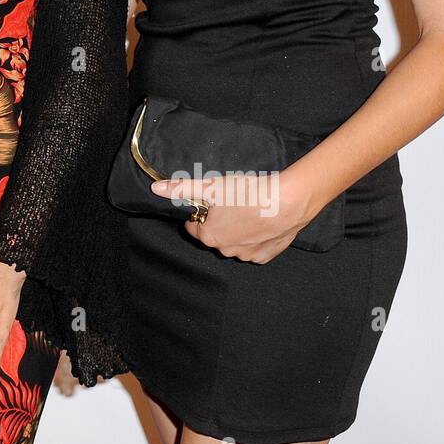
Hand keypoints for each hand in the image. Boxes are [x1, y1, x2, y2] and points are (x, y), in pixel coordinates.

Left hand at [149, 167, 316, 262]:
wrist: (287, 203)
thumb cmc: (248, 194)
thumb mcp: (211, 187)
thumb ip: (182, 189)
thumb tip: (156, 188)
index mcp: (209, 236)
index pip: (194, 225)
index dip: (201, 211)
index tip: (212, 200)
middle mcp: (225, 250)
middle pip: (214, 234)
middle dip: (219, 220)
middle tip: (232, 202)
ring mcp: (246, 255)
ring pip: (234, 242)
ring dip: (237, 229)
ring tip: (248, 209)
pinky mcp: (265, 255)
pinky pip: (254, 248)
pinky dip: (255, 238)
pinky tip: (261, 222)